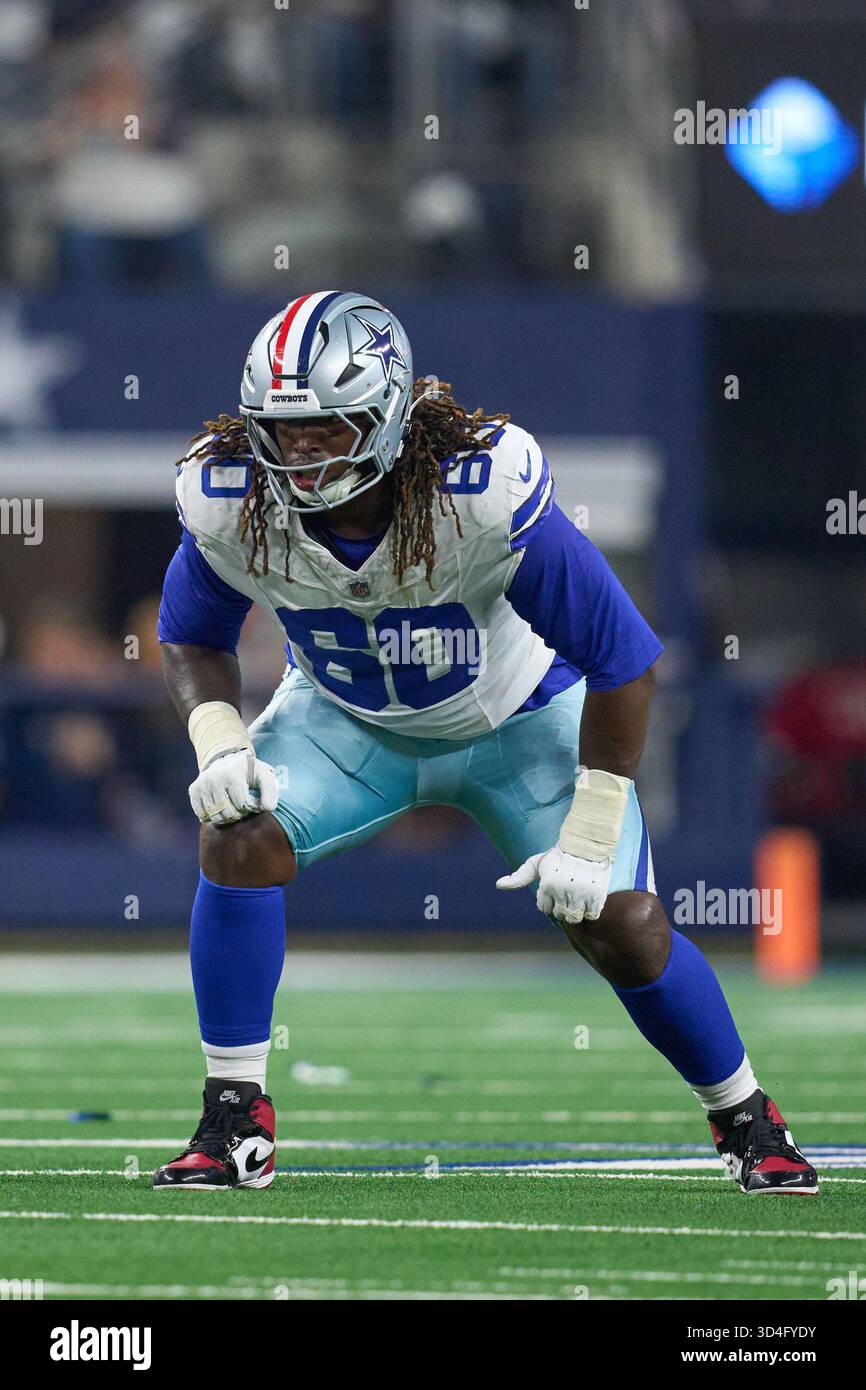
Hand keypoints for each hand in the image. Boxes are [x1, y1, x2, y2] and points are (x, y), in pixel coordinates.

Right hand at [188, 749, 278, 826]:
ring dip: (227, 817)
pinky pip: (202, 815)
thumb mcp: (264, 775)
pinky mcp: (193, 790)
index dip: (252, 808)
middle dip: (240, 814)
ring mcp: (202, 785)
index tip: (254, 802)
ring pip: (215, 817)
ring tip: (233, 807)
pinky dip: (213, 816)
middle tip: (243, 806)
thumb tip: (269, 808)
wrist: (226, 758)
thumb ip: (270, 791)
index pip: (243, 805)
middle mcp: (214, 779)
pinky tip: (221, 808)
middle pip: (229, 813)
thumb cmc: (249, 770)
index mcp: (232, 775)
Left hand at [496, 845, 611, 924]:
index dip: (549, 902)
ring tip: (577, 900)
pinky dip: (590, 911)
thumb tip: (498, 885)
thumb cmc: (558, 855)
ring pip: (574, 917)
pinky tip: (588, 900)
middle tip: (566, 896)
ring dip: (575, 912)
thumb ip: (519, 877)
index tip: (554, 892)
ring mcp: (580, 894)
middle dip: (561, 908)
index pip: (544, 908)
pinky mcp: (597, 895)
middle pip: (560, 915)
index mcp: (547, 885)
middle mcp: (562, 891)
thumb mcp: (536, 864)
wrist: (585, 844)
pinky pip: (592, 914)